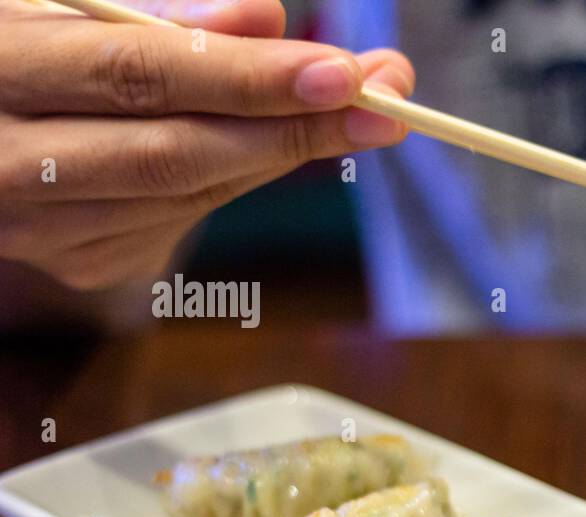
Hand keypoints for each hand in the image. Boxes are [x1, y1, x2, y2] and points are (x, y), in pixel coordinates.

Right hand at [0, 0, 413, 290]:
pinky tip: (266, 142)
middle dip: (295, 128)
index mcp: (0, 72)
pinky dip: (238, 176)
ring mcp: (47, 230)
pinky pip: (188, 217)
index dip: (247, 79)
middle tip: (388, 102)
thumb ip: (158, 17)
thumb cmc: (26, 52)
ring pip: (192, 194)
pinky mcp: (86, 262)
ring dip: (286, 153)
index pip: (140, 77)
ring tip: (365, 114)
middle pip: (177, 155)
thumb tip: (262, 21)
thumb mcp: (65, 6)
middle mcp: (11, 166)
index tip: (343, 75)